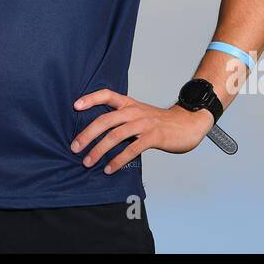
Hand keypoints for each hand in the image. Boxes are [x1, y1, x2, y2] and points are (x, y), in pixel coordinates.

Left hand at [70, 90, 214, 173]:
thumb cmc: (161, 122)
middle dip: (87, 134)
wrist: (189, 123)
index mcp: (130, 104)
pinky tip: (109, 168)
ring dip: (99, 150)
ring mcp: (145, 123)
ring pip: (116, 135)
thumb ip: (123, 119)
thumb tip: (99, 133)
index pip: (107, 94)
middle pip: (106, 119)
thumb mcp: (140, 114)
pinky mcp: (154, 137)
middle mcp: (135, 111)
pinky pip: (132, 148)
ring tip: (88, 161)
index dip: (91, 98)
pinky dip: (118, 160)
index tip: (75, 106)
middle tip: (75, 147)